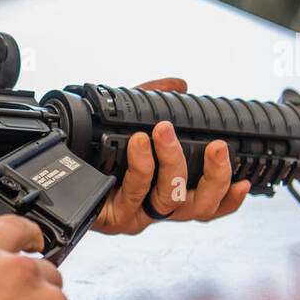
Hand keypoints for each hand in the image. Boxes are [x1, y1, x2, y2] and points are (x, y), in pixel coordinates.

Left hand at [92, 77, 249, 234]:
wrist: (52, 158)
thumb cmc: (93, 148)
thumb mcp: (128, 120)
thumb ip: (155, 101)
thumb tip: (180, 84)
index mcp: (167, 192)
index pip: (208, 204)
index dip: (230, 198)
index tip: (246, 182)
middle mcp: (155, 208)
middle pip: (199, 206)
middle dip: (214, 176)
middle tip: (215, 147)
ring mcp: (135, 214)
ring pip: (169, 199)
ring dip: (172, 162)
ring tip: (163, 132)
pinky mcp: (113, 215)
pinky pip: (134, 193)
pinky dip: (140, 166)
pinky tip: (137, 145)